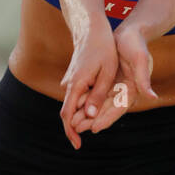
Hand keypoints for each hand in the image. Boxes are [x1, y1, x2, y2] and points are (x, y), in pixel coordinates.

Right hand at [59, 21, 118, 149]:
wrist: (91, 29)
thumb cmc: (103, 48)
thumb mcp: (107, 72)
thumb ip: (98, 95)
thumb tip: (91, 116)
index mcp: (76, 85)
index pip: (68, 114)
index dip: (71, 131)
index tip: (78, 145)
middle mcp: (69, 84)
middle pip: (69, 111)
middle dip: (76, 126)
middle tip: (84, 139)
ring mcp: (70, 80)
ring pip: (74, 103)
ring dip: (81, 115)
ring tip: (91, 127)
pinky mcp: (74, 77)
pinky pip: (77, 95)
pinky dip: (83, 104)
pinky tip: (93, 109)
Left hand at [73, 26, 157, 134]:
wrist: (129, 32)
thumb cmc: (136, 43)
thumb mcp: (140, 59)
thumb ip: (144, 79)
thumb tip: (153, 97)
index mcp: (134, 89)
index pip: (119, 108)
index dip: (106, 119)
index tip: (94, 128)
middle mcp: (124, 92)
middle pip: (106, 110)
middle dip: (92, 120)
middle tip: (77, 128)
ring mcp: (115, 87)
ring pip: (99, 104)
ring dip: (87, 113)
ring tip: (73, 122)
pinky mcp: (107, 81)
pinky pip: (95, 94)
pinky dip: (86, 101)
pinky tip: (74, 105)